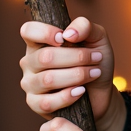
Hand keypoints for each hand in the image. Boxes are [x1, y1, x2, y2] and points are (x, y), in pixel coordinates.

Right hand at [20, 16, 126, 130]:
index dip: (45, 32)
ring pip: (48, 79)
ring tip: (94, 73)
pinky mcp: (35, 104)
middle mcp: (30, 61)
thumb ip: (84, 26)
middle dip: (77, 57)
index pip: (28, 30)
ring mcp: (30, 83)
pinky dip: (68, 96)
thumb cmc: (95, 61)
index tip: (65, 38)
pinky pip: (47, 102)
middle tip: (97, 57)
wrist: (102, 90)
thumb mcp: (97, 38)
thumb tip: (68, 33)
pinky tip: (81, 91)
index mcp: (40, 42)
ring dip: (77, 75)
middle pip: (45, 57)